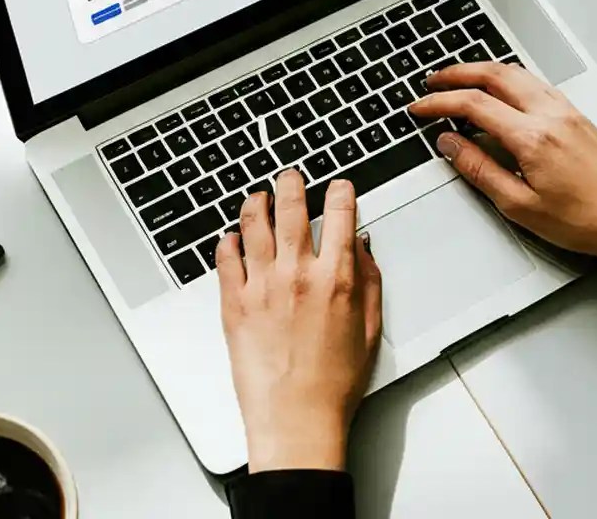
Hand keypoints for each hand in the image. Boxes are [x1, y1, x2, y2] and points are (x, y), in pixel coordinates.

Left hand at [216, 170, 381, 471]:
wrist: (296, 420)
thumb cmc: (334, 384)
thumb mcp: (370, 329)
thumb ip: (369, 281)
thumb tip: (362, 246)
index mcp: (336, 279)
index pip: (340, 214)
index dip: (341, 192)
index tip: (339, 186)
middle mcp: (297, 275)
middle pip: (291, 208)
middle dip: (292, 184)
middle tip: (290, 177)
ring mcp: (261, 286)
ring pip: (253, 224)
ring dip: (255, 203)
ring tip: (257, 197)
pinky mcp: (233, 303)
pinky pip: (225, 258)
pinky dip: (228, 241)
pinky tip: (231, 236)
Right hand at [409, 62, 596, 291]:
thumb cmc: (588, 220)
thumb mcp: (520, 206)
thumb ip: (480, 170)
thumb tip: (451, 145)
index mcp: (533, 137)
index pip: (474, 105)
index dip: (439, 103)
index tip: (420, 108)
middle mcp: (551, 115)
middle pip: (495, 75)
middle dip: (458, 73)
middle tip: (433, 81)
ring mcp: (567, 111)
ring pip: (517, 74)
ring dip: (483, 71)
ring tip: (461, 80)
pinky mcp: (578, 116)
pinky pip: (535, 84)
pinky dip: (508, 79)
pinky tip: (501, 92)